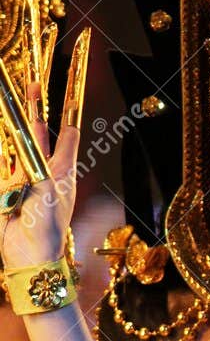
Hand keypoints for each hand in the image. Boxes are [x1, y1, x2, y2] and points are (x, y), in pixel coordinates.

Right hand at [0, 84, 79, 272]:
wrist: (28, 255)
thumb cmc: (48, 225)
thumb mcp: (55, 189)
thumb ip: (58, 158)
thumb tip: (73, 130)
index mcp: (61, 172)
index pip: (66, 138)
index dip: (66, 117)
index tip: (70, 97)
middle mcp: (42, 172)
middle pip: (36, 134)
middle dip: (33, 110)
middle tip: (33, 85)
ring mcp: (21, 179)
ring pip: (16, 146)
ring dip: (15, 128)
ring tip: (10, 103)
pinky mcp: (4, 188)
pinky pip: (4, 166)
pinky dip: (6, 156)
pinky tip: (4, 136)